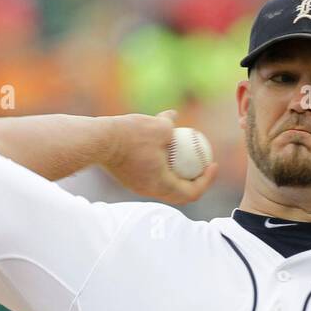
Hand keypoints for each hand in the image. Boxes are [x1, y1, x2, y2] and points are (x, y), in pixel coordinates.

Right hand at [102, 109, 217, 205]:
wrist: (97, 141)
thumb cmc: (130, 135)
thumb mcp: (159, 127)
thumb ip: (170, 125)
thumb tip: (174, 117)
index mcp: (162, 185)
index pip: (192, 192)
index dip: (207, 180)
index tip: (213, 164)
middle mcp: (151, 190)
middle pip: (180, 193)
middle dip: (195, 180)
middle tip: (203, 164)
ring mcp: (138, 186)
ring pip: (164, 184)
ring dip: (177, 172)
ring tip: (185, 155)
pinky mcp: (129, 178)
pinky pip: (151, 175)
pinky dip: (161, 165)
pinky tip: (161, 146)